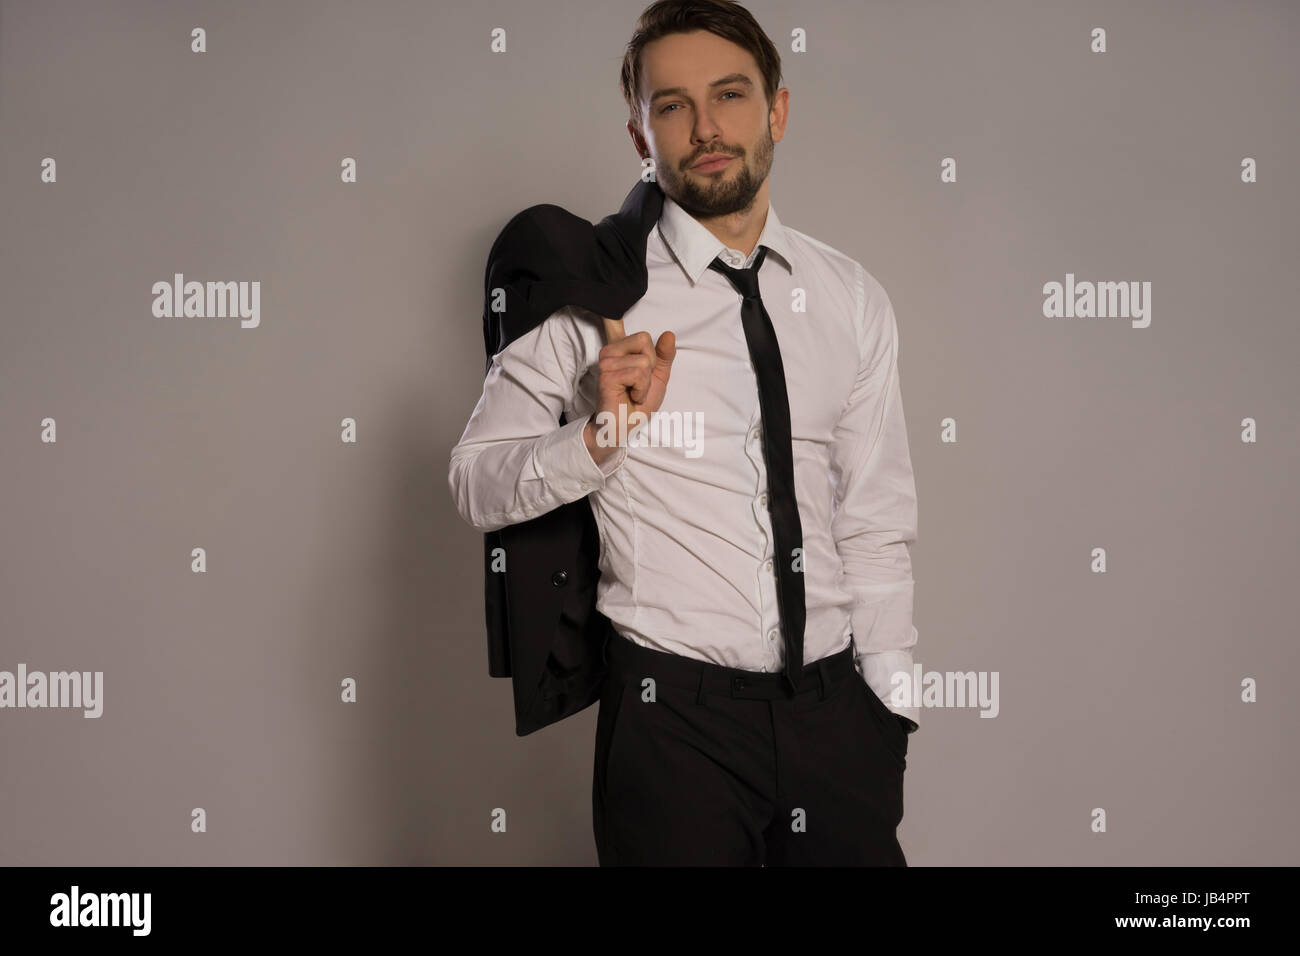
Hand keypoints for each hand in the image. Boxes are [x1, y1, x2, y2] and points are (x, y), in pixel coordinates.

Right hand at [584, 318, 675, 464]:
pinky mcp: (607, 375)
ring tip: (634, 393)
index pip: (616, 323)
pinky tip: (630, 397)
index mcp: (620, 349)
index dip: (613, 315)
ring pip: (644, 359)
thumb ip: (664, 356)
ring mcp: (606, 362)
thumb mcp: (658, 377)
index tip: (606, 312)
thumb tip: (669, 334)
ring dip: (646, 383)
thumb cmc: (637, 404)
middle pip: (645, 340)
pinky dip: (642, 389)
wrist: (624, 427)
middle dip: (651, 366)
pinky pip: (639, 372)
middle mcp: (609, 351)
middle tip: (638, 384)